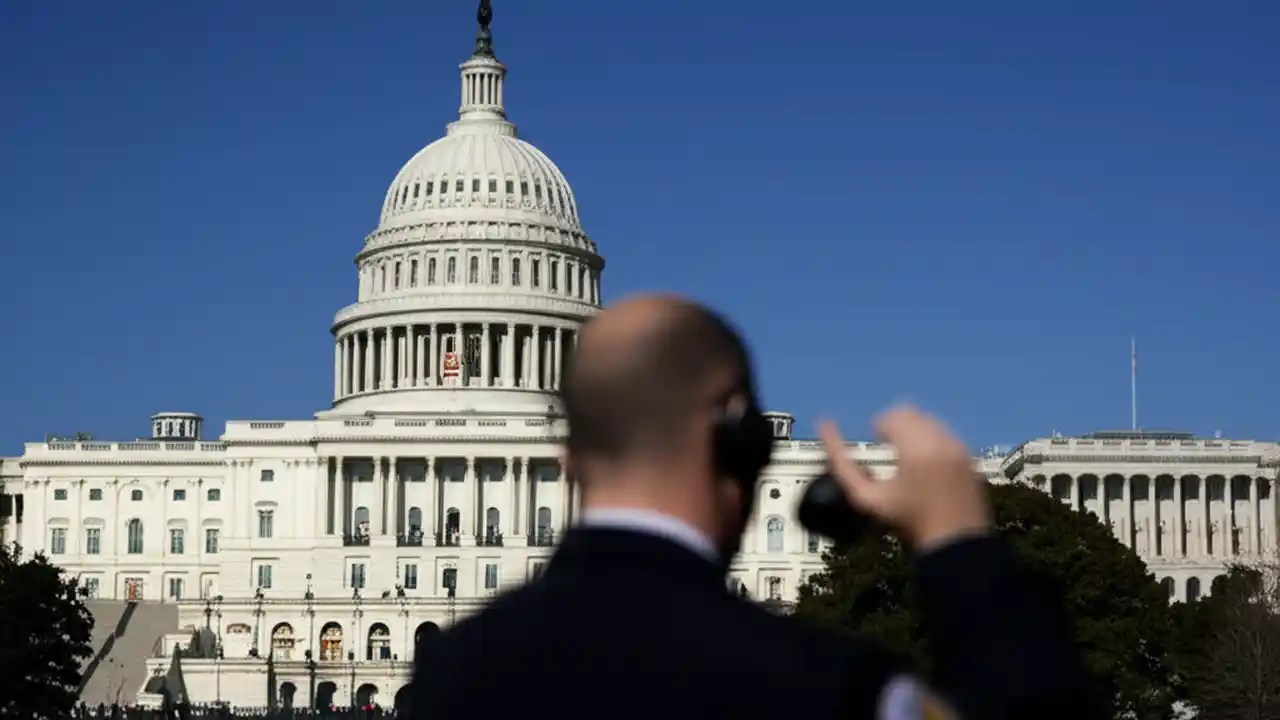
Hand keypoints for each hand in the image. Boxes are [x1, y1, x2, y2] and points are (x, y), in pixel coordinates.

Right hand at [819, 405, 991, 550]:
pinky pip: (948, 437)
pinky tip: (929, 469)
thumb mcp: (867, 498)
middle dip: (897, 426)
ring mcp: (960, 450)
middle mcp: (942, 442)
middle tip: (889, 449)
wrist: (953, 545)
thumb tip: (824, 427)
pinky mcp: (971, 460)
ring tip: (909, 460)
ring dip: (916, 433)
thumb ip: (842, 463)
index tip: (876, 443)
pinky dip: (934, 444)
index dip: (879, 428)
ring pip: (931, 422)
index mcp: (916, 449)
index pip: (893, 416)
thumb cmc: (907, 523)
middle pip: (913, 413)